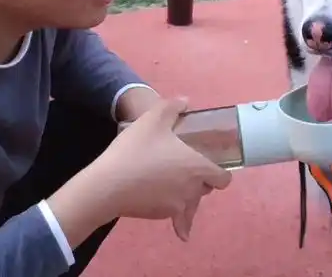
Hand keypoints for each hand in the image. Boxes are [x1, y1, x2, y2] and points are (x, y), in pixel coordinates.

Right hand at [48, 98, 231, 246]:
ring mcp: (177, 205)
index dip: (219, 171)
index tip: (208, 164)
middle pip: (206, 188)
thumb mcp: (152, 119)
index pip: (223, 178)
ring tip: (171, 185)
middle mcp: (193, 189)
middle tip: (184, 168)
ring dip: (187, 196)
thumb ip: (172, 107)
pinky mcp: (162, 216)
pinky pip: (179, 222)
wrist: (108, 184)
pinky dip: (181, 223)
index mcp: (197, 167)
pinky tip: (180, 229)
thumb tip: (185, 101)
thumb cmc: (135, 150)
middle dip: (200, 180)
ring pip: (192, 203)